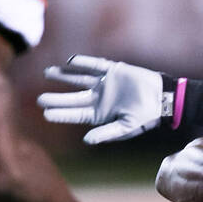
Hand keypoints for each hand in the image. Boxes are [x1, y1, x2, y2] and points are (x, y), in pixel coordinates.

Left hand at [38, 56, 163, 144]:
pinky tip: (70, 61)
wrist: (162, 98)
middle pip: (74, 98)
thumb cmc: (146, 116)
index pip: (77, 114)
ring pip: (79, 79)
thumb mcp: (126, 127)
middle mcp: (99, 98)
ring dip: (64, 76)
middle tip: (40, 100)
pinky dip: (83, 63)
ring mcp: (104, 83)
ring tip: (48, 73)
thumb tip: (87, 140)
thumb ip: (107, 133)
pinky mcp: (113, 70)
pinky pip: (94, 65)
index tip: (46, 114)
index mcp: (101, 113)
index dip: (62, 114)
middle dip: (57, 98)